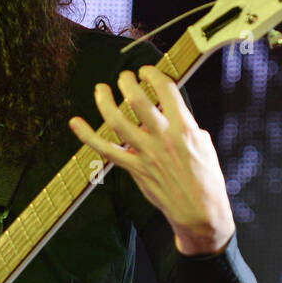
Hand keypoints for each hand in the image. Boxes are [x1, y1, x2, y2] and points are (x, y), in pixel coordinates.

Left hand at [68, 65, 235, 254]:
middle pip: (138, 101)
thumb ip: (185, 125)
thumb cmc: (205, 177)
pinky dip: (87, 135)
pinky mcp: (135, 169)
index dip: (152, 74)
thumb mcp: (204, 144)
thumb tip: (171, 114)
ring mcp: (146, 154)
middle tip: (124, 77)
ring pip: (117, 122)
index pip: (166, 90)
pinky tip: (76, 123)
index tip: (146, 71)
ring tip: (101, 89)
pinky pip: (106, 150)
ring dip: (105, 101)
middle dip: (127, 82)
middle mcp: (164, 138)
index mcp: (185, 128)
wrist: (199, 211)